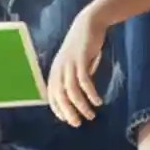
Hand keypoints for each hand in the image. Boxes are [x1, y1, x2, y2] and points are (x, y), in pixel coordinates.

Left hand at [47, 10, 106, 126]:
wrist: (88, 25)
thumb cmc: (81, 48)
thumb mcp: (73, 65)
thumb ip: (72, 79)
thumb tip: (76, 99)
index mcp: (55, 72)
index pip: (52, 96)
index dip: (58, 109)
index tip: (67, 120)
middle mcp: (59, 70)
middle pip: (60, 96)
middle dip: (68, 112)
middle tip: (77, 123)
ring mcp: (69, 65)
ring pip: (71, 91)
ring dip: (81, 106)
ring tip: (91, 115)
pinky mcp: (80, 60)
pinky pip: (84, 81)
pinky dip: (90, 93)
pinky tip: (98, 101)